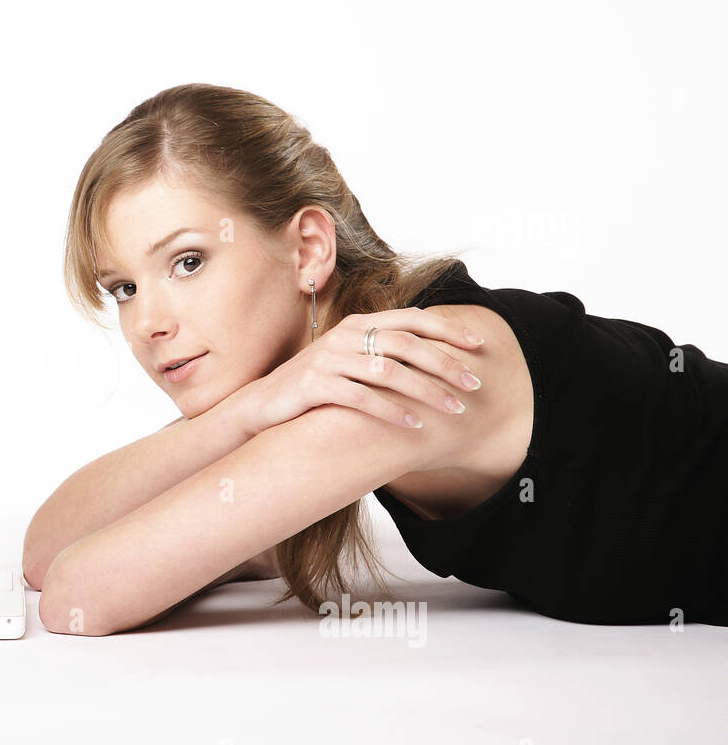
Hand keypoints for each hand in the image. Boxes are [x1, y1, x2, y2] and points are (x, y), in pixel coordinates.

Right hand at [235, 308, 485, 436]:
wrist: (265, 403)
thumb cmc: (315, 385)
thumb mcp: (348, 360)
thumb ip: (381, 352)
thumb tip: (430, 356)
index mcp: (358, 324)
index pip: (411, 319)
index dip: (448, 329)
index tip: (479, 345)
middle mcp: (344, 336)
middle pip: (406, 344)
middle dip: (445, 364)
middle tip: (474, 384)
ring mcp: (328, 359)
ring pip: (389, 371)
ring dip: (426, 391)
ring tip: (453, 408)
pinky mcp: (314, 385)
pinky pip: (362, 397)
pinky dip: (391, 411)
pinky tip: (414, 425)